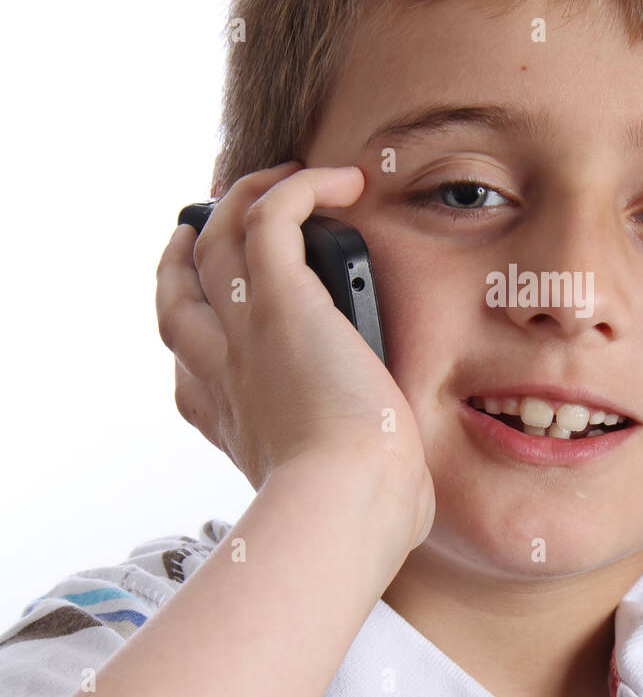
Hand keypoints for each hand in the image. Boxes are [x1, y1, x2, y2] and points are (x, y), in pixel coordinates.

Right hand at [155, 162, 434, 552]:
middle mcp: (216, 367)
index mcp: (223, 415)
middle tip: (225, 212)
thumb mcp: (344, 494)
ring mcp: (240, 329)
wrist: (345, 506)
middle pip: (181, 283)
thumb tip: (406, 493)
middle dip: (196, 242)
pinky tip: (343, 179)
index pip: (189, 349)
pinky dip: (302, 186)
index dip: (197, 309)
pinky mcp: (279, 299)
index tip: (220, 293)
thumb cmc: (357, 518)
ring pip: (218, 236)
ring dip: (248, 198)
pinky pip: (271, 214)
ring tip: (287, 178)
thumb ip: (361, 481)